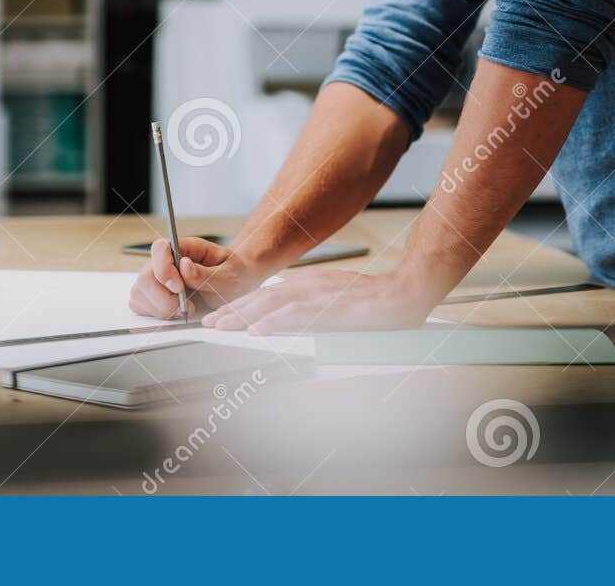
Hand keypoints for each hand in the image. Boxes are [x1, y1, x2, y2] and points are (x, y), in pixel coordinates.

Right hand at [127, 236, 263, 319]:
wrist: (239, 284)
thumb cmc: (235, 274)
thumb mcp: (231, 274)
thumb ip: (207, 273)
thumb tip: (184, 265)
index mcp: (186, 248)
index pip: (160, 248)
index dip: (163, 269)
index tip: (178, 288)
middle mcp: (168, 261)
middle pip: (146, 276)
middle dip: (162, 298)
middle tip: (185, 307)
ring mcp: (158, 278)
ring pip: (140, 292)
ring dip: (160, 308)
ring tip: (185, 310)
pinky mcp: (154, 295)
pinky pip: (140, 304)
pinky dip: (154, 313)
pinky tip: (174, 313)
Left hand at [201, 270, 431, 334]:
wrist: (405, 292)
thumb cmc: (375, 301)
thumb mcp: (335, 300)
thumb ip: (311, 308)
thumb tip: (287, 321)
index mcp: (309, 283)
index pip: (266, 294)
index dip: (241, 305)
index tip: (221, 316)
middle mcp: (309, 284)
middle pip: (262, 296)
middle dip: (233, 310)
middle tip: (210, 323)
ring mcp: (319, 294)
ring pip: (271, 302)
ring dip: (244, 315)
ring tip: (223, 327)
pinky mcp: (331, 307)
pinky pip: (296, 314)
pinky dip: (274, 322)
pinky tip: (257, 331)